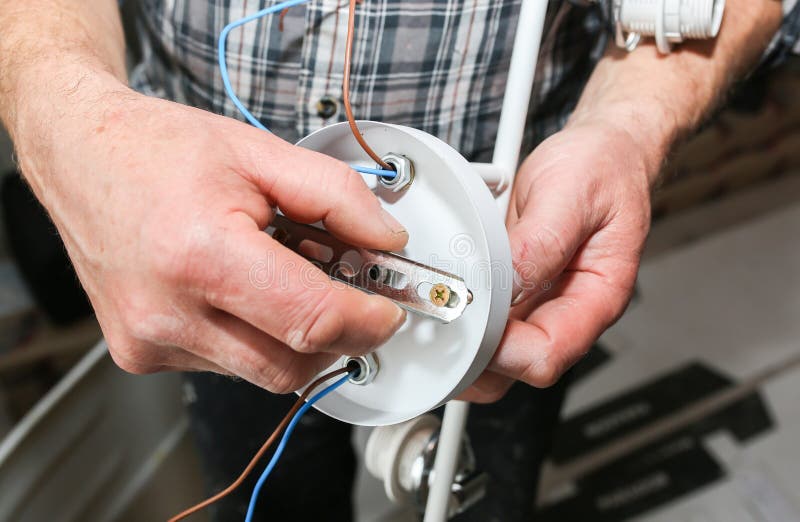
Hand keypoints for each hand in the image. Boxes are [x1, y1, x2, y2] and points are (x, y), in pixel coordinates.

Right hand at [23, 85, 408, 392]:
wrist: (78, 155)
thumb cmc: (157, 149)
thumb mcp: (260, 153)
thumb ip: (338, 198)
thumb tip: (388, 241)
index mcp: (199, 255)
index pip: (310, 320)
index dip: (366, 321)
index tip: (388, 310)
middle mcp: (166, 313)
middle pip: (292, 364)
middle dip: (339, 336)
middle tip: (352, 294)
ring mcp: (149, 341)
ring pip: (263, 372)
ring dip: (295, 336)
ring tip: (286, 277)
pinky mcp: (141, 354)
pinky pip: (227, 365)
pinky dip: (255, 337)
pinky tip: (243, 291)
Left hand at [461, 119, 653, 401]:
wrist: (602, 149)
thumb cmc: (603, 167)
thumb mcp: (571, 194)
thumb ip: (539, 244)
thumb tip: (504, 285)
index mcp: (597, 297)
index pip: (549, 354)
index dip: (504, 350)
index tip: (470, 322)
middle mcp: (568, 308)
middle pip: (519, 366)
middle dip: (476, 357)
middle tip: (439, 326)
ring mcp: (541, 301)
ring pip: (499, 351)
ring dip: (465, 340)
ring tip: (435, 309)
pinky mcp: (519, 288)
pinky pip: (488, 318)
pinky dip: (463, 313)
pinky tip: (444, 294)